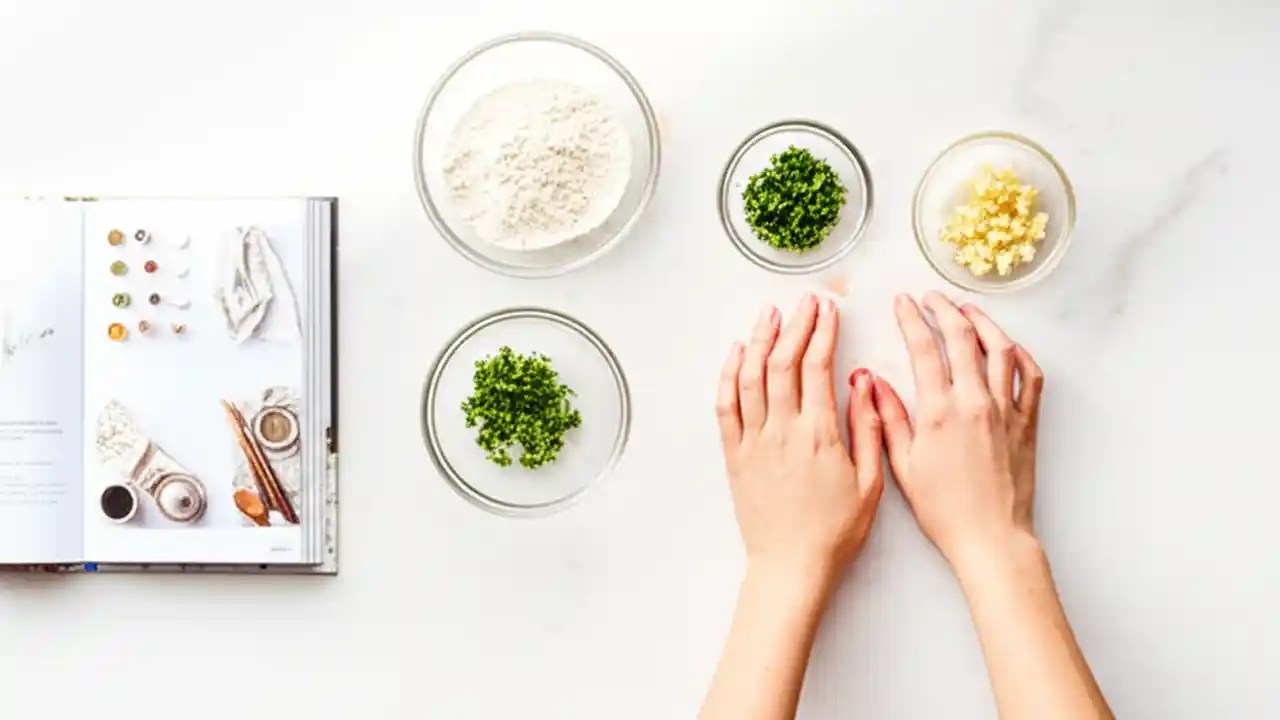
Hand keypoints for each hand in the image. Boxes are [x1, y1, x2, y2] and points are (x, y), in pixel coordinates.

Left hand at [716, 294, 883, 588]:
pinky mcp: (734, 455)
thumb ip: (867, 427)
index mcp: (819, 435)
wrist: (791, 567)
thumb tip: (864, 380)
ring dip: (760, 340)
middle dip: (795, 325)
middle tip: (805, 302)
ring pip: (751, 377)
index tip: (829, 309)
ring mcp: (753, 441)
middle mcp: (782, 431)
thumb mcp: (870, 482)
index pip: (817, 366)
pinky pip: (725, 406)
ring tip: (770, 314)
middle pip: (782, 362)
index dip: (822, 332)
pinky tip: (737, 353)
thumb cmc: (835, 531)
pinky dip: (729, 374)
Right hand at [872, 292, 1044, 571]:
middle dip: (944, 309)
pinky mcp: (1026, 422)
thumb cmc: (943, 509)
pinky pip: (1029, 375)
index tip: (903, 303)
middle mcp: (974, 402)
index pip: (923, 348)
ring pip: (1000, 348)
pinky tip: (1006, 345)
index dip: (911, 319)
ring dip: (982, 322)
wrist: (990, 537)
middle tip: (931, 298)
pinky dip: (1019, 353)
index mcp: (938, 412)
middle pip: (962, 337)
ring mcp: (1005, 409)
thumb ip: (888, 418)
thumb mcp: (903, 465)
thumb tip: (873, 381)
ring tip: (967, 311)